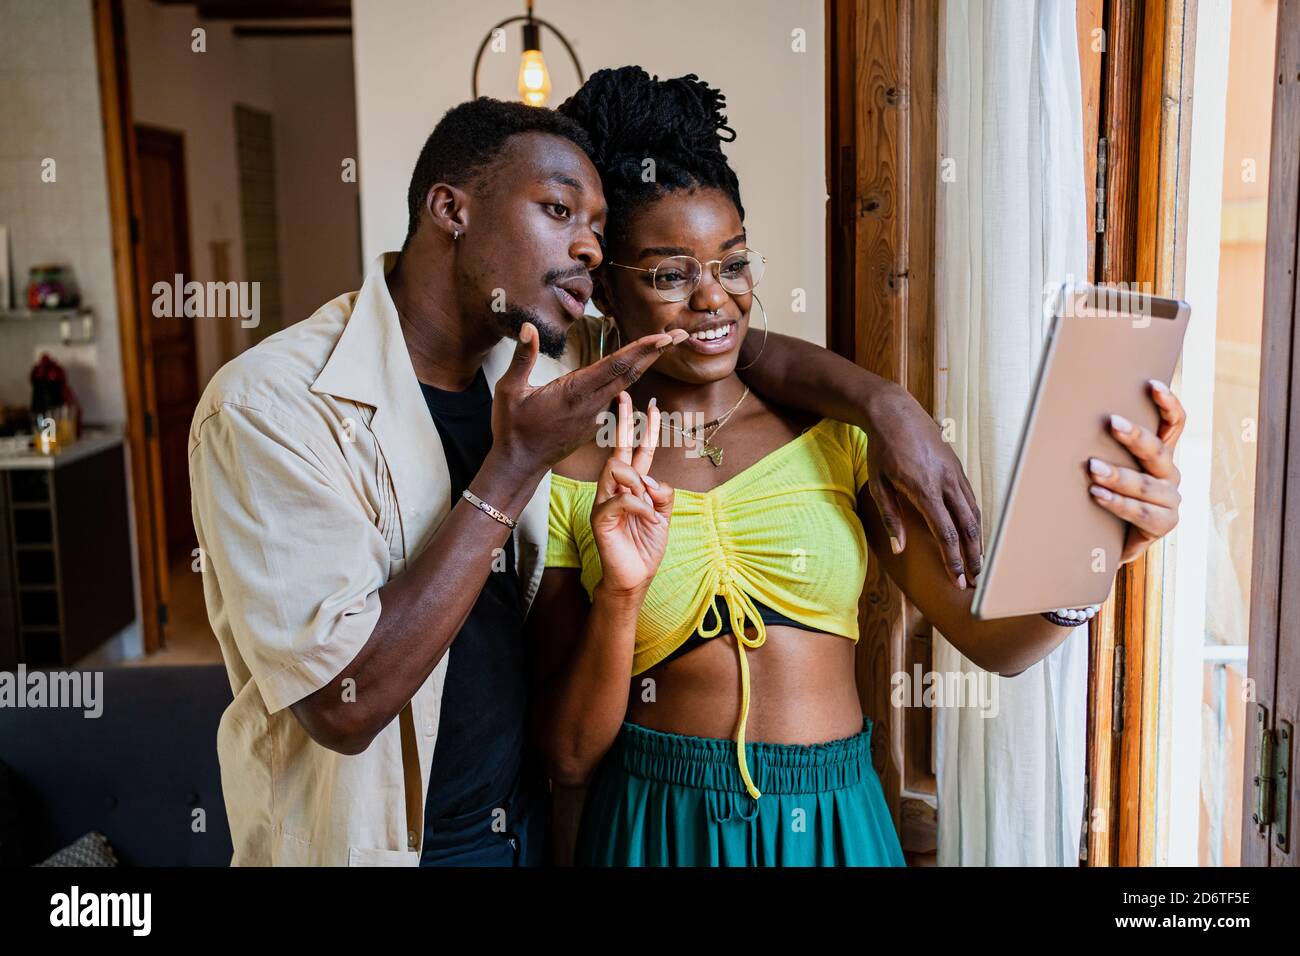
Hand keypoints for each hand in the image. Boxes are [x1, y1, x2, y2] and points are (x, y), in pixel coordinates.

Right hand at [491, 322, 688, 479]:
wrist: (520, 464)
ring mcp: (595, 414)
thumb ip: (522, 357)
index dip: (642, 349)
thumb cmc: (512, 428)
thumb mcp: (509, 390)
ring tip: (665, 344)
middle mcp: (592, 403)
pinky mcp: (594, 421)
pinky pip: (616, 394)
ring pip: (626, 384)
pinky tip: (638, 365)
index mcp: (575, 392)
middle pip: (631, 373)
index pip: (617, 366)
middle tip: (682, 335)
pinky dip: (630, 376)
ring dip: (646, 362)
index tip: (665, 337)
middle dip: (657, 352)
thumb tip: (527, 326)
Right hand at [590, 392, 673, 594]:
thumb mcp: (664, 515)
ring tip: (650, 506)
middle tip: (626, 398)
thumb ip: (662, 494)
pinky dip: (641, 507)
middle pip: (618, 450)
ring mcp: (604, 502)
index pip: (636, 452)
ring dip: (639, 483)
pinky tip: (651, 520)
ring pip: (617, 469)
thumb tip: (652, 480)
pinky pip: (621, 499)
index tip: (650, 408)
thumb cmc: (646, 546)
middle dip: (624, 423)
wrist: (635, 577)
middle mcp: (614, 490)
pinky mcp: (600, 519)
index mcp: (631, 487)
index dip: (643, 430)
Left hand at [864, 381, 983, 587]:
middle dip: (973, 556)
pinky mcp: (958, 467)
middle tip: (977, 579)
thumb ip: (891, 518)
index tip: (957, 578)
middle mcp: (946, 482)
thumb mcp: (878, 484)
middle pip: (967, 527)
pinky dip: (976, 520)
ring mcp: (955, 473)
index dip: (953, 559)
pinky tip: (975, 534)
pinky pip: (972, 498)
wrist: (895, 413)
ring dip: (979, 540)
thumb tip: (901, 548)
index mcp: (925, 489)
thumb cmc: (882, 450)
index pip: (945, 532)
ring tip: (980, 563)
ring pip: (974, 513)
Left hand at [1087, 379, 1185, 564]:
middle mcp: (1169, 474)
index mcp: (1160, 455)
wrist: (1105, 543)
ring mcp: (1170, 499)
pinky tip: (1097, 495)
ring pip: (1146, 484)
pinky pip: (1140, 512)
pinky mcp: (1164, 524)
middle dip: (1135, 437)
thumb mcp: (1105, 468)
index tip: (1152, 385)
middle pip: (1158, 452)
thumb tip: (1069, 414)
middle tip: (1112, 423)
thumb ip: (1099, 446)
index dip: (1168, 404)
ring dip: (1119, 475)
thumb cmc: (1101, 498)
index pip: (1173, 424)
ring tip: (1093, 467)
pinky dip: (1117, 502)